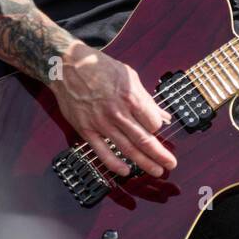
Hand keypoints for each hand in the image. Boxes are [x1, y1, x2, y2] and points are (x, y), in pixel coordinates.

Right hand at [48, 42, 176, 177]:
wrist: (68, 66)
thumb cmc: (100, 68)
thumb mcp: (130, 76)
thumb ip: (147, 99)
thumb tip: (164, 116)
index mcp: (130, 97)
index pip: (153, 123)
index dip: (158, 128)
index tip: (157, 129)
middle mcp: (117, 113)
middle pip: (144, 140)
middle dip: (159, 155)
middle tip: (170, 165)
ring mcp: (101, 123)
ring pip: (126, 149)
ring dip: (143, 163)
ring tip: (156, 171)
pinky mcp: (86, 130)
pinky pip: (101, 151)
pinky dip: (114, 164)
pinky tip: (125, 172)